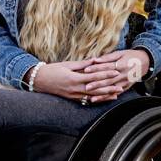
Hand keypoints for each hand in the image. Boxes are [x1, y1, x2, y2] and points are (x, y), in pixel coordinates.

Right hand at [31, 50, 148, 102]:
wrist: (38, 81)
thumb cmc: (52, 70)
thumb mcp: (67, 64)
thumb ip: (82, 64)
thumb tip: (95, 60)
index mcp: (74, 78)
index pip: (93, 76)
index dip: (105, 74)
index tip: (115, 71)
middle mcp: (75, 89)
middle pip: (96, 88)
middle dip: (109, 86)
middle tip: (121, 84)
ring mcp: (74, 95)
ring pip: (93, 96)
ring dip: (105, 95)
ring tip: (117, 93)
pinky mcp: (72, 99)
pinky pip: (87, 100)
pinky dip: (97, 100)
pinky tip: (104, 99)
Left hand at [76, 48, 150, 101]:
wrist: (145, 62)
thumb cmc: (130, 56)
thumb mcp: (120, 53)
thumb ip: (108, 57)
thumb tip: (95, 59)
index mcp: (122, 65)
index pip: (106, 67)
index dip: (96, 68)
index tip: (86, 70)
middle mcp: (124, 75)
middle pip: (108, 80)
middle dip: (97, 84)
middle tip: (86, 87)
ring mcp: (125, 82)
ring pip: (111, 89)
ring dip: (101, 94)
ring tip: (91, 98)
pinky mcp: (126, 87)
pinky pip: (115, 94)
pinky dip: (106, 98)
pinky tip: (99, 100)